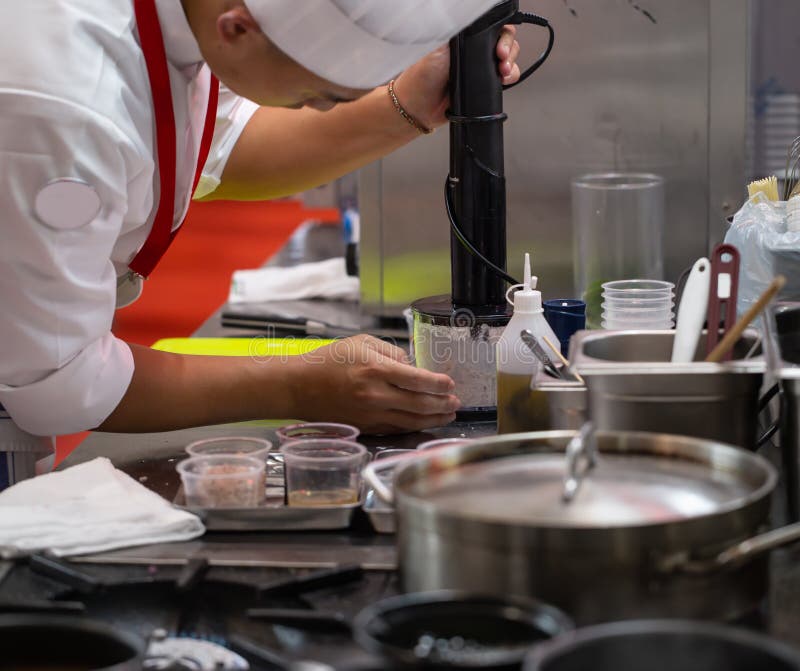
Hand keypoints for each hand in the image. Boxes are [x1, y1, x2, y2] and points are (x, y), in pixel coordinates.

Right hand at [289, 334, 459, 433]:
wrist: (298, 387)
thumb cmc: (328, 361)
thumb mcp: (361, 343)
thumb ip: (391, 353)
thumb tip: (412, 367)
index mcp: (375, 370)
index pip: (418, 380)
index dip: (439, 384)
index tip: (451, 384)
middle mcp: (375, 395)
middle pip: (420, 404)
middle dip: (442, 404)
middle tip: (456, 401)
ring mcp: (370, 414)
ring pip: (411, 421)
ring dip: (434, 419)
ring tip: (448, 414)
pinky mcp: (365, 427)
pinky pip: (396, 428)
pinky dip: (414, 426)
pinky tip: (424, 422)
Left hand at [393, 25, 520, 130]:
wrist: (418, 108)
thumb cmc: (422, 77)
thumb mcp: (440, 48)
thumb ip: (460, 36)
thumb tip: (478, 23)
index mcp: (464, 37)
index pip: (491, 27)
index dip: (500, 33)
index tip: (498, 46)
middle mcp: (474, 51)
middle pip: (504, 41)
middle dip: (509, 49)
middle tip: (501, 58)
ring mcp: (480, 69)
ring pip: (508, 59)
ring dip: (510, 64)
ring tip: (502, 72)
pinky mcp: (484, 86)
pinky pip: (505, 79)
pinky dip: (509, 79)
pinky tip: (502, 81)